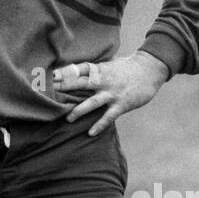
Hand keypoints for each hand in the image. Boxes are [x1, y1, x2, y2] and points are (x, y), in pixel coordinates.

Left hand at [51, 52, 168, 135]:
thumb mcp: (109, 64)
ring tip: (68, 119)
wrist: (150, 70)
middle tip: (49, 94)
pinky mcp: (121, 104)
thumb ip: (94, 70)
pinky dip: (99, 125)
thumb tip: (76, 73)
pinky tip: (90, 133)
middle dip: (64, 88)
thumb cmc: (127, 67)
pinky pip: (108, 116)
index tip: (49, 76)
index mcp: (98, 69)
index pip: (77, 69)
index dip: (63, 72)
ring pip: (92, 103)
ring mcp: (112, 93)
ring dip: (79, 111)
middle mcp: (103, 80)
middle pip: (79, 84)